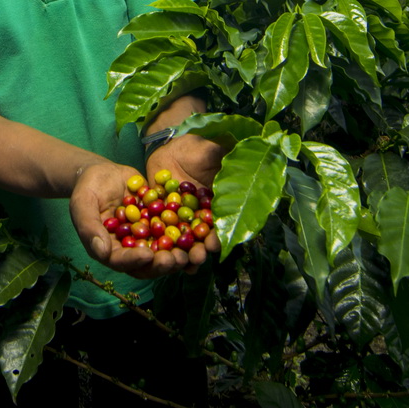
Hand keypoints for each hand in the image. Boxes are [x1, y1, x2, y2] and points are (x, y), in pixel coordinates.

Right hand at [69, 162, 196, 279]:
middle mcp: (129, 249)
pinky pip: (173, 233)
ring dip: (178, 254)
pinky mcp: (159, 225)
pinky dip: (186, 235)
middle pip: (147, 264)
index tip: (147, 255)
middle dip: (162, 264)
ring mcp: (146, 238)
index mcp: (108, 249)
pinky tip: (200, 232)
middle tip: (176, 259)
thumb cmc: (88, 189)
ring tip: (191, 252)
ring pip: (163, 252)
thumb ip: (89, 227)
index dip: (134, 260)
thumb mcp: (82, 204)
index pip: (121, 261)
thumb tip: (102, 251)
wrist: (103, 173)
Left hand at [145, 133, 225, 267]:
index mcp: (217, 207)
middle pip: (201, 239)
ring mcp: (181, 220)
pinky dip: (159, 245)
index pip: (220, 226)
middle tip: (197, 257)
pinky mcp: (161, 217)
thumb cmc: (199, 148)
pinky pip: (161, 234)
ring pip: (182, 241)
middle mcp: (200, 218)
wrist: (170, 146)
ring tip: (179, 261)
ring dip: (181, 253)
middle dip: (200, 250)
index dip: (218, 237)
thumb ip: (231, 167)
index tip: (215, 244)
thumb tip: (250, 175)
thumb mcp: (217, 154)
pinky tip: (158, 256)